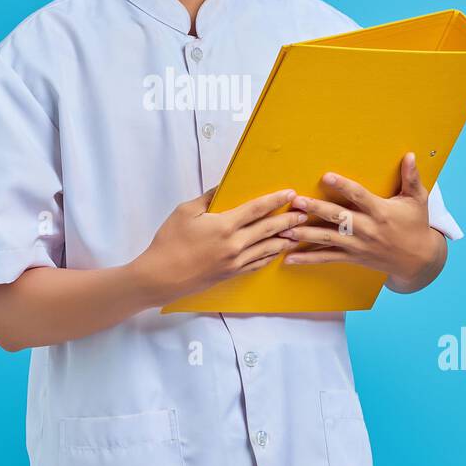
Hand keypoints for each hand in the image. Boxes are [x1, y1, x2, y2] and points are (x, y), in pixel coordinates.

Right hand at [131, 187, 308, 305]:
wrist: (161, 277)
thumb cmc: (169, 241)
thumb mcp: (185, 212)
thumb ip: (207, 198)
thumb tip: (223, 188)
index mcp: (224, 225)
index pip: (257, 209)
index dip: (275, 200)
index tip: (290, 193)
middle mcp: (235, 244)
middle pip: (268, 229)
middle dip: (288, 220)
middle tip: (304, 213)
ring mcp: (235, 262)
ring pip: (267, 248)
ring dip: (284, 239)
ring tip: (298, 233)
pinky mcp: (231, 274)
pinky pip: (257, 264)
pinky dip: (269, 256)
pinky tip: (277, 252)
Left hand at [281, 152, 446, 292]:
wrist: (418, 260)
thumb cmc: (416, 224)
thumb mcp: (417, 200)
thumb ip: (411, 177)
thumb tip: (410, 154)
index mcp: (381, 212)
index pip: (359, 196)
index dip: (343, 186)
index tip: (326, 176)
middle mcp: (367, 229)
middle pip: (338, 217)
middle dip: (316, 209)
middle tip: (296, 202)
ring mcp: (357, 245)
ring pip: (328, 239)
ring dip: (305, 234)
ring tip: (284, 230)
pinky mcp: (352, 257)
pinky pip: (327, 258)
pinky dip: (307, 259)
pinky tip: (288, 258)